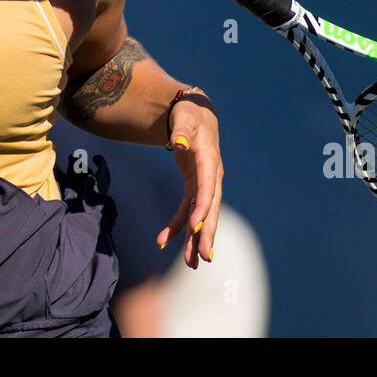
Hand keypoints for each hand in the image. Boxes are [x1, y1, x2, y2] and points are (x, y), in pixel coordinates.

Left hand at [157, 96, 222, 268]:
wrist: (195, 112)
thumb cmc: (189, 113)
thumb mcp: (184, 117)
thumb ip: (181, 129)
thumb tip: (178, 142)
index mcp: (210, 159)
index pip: (208, 187)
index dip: (203, 207)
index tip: (196, 226)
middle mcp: (212, 176)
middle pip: (210, 208)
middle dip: (207, 234)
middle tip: (204, 258)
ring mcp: (205, 183)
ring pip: (202, 215)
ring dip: (196, 239)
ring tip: (191, 264)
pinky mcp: (195, 187)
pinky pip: (187, 210)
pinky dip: (178, 226)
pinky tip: (164, 241)